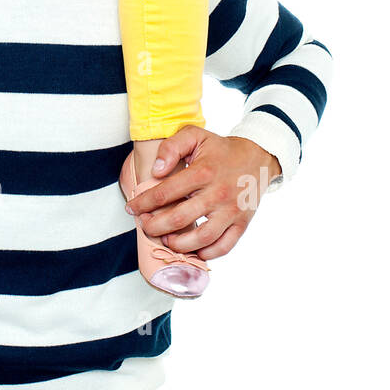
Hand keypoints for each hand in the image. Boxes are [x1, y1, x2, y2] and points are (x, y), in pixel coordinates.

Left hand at [124, 126, 281, 261]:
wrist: (257, 157)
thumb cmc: (220, 149)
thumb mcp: (195, 136)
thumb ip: (171, 147)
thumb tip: (156, 170)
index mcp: (203, 172)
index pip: (165, 193)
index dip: (143, 203)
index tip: (131, 208)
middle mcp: (218, 194)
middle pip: (179, 219)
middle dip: (154, 226)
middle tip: (145, 226)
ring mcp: (231, 211)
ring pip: (201, 238)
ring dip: (178, 244)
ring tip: (166, 239)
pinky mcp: (242, 223)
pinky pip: (223, 247)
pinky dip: (205, 253)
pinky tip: (192, 249)